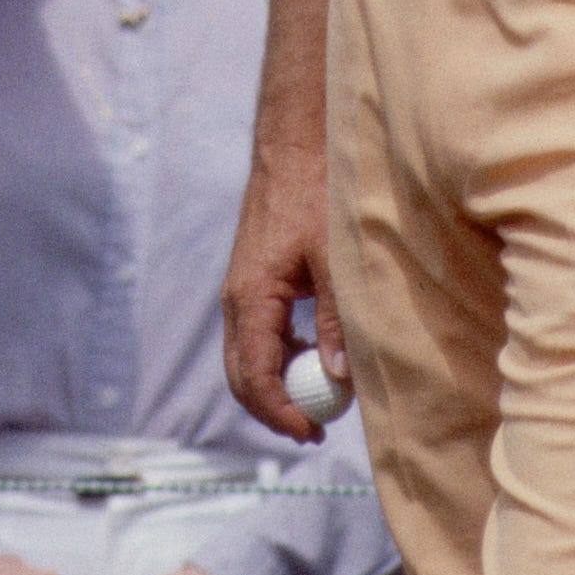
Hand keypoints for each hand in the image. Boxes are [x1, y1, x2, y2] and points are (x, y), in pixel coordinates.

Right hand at [220, 128, 346, 441]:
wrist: (294, 144)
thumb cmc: (315, 192)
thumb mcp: (334, 257)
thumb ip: (335, 319)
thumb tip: (337, 378)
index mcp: (251, 297)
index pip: (254, 375)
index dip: (280, 411)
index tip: (312, 431)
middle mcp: (237, 299)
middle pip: (241, 375)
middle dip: (274, 408)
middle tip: (316, 430)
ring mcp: (242, 291)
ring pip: (247, 357)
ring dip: (277, 386)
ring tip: (320, 403)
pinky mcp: (254, 282)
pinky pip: (257, 335)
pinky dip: (280, 358)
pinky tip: (315, 358)